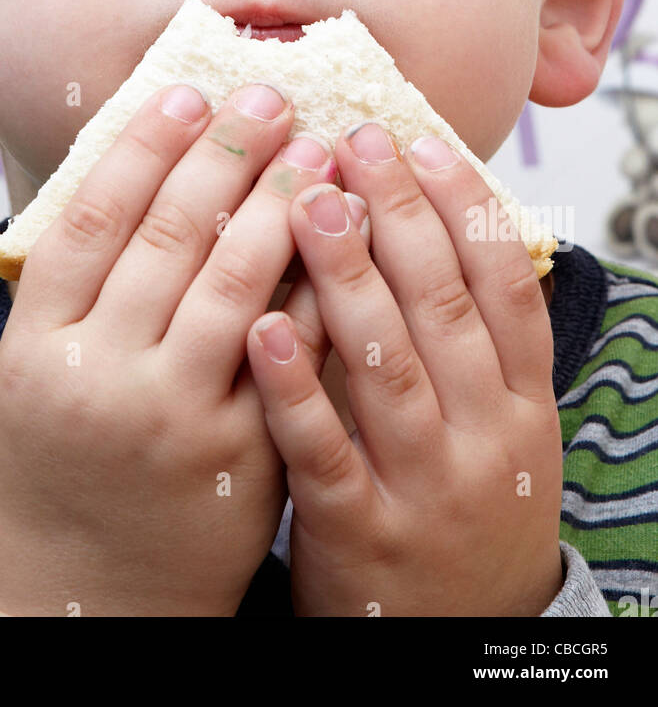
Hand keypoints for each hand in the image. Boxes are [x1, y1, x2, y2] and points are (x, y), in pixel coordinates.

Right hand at [0, 80, 336, 616]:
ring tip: (318, 145)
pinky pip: (290, 350)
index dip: (143, 144)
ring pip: (236, 281)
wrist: (99, 597)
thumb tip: (141, 167)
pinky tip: (346, 230)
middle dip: (227, 151)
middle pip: (170, 233)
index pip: (94, 216)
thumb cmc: (67, 464)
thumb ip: (78, 287)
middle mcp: (102, 375)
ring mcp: (174, 418)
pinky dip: (317, 282)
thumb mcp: (38, 374)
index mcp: (38, 346)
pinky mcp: (243, 455)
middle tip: (271, 95)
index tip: (188, 90)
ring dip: (282, 201)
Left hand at [246, 124, 564, 616]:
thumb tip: (412, 215)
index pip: (502, 286)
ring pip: (388, 368)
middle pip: (445, 308)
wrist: (454, 642)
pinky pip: (325, 452)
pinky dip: (295, 388)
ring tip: (305, 202)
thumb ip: (459, 339)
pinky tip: (261, 327)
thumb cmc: (456, 504)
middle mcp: (486, 441)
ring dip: (347, 278)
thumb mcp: (488, 426)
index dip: (463, 208)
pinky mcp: (361, 534)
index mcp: (520, 404)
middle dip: (399, 217)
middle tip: (352, 142)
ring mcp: (426, 490)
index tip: (418, 140)